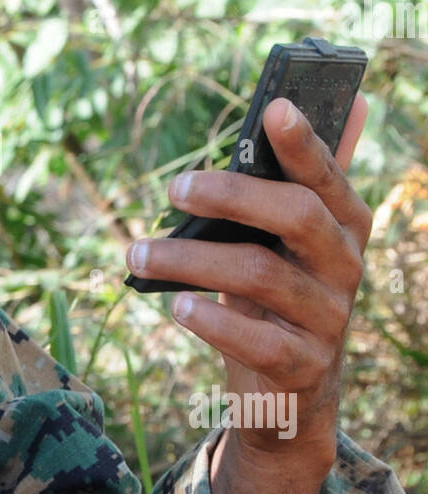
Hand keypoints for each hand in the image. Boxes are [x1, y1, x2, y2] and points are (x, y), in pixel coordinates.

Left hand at [125, 94, 371, 472]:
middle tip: (173, 189)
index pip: (327, 174)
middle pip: (296, 216)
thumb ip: (309, 178)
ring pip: (261, 276)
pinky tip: (178, 306)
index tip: (272, 107)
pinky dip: (214, 322)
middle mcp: (346, 266)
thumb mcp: (291, 241)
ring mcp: (330, 319)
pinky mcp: (305, 367)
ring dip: (191, 260)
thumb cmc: (280, 296)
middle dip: (231, 195)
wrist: (291, 393)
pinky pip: (260, 342)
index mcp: (345, 224)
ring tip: (139, 254)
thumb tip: (354, 101)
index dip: (304, 142)